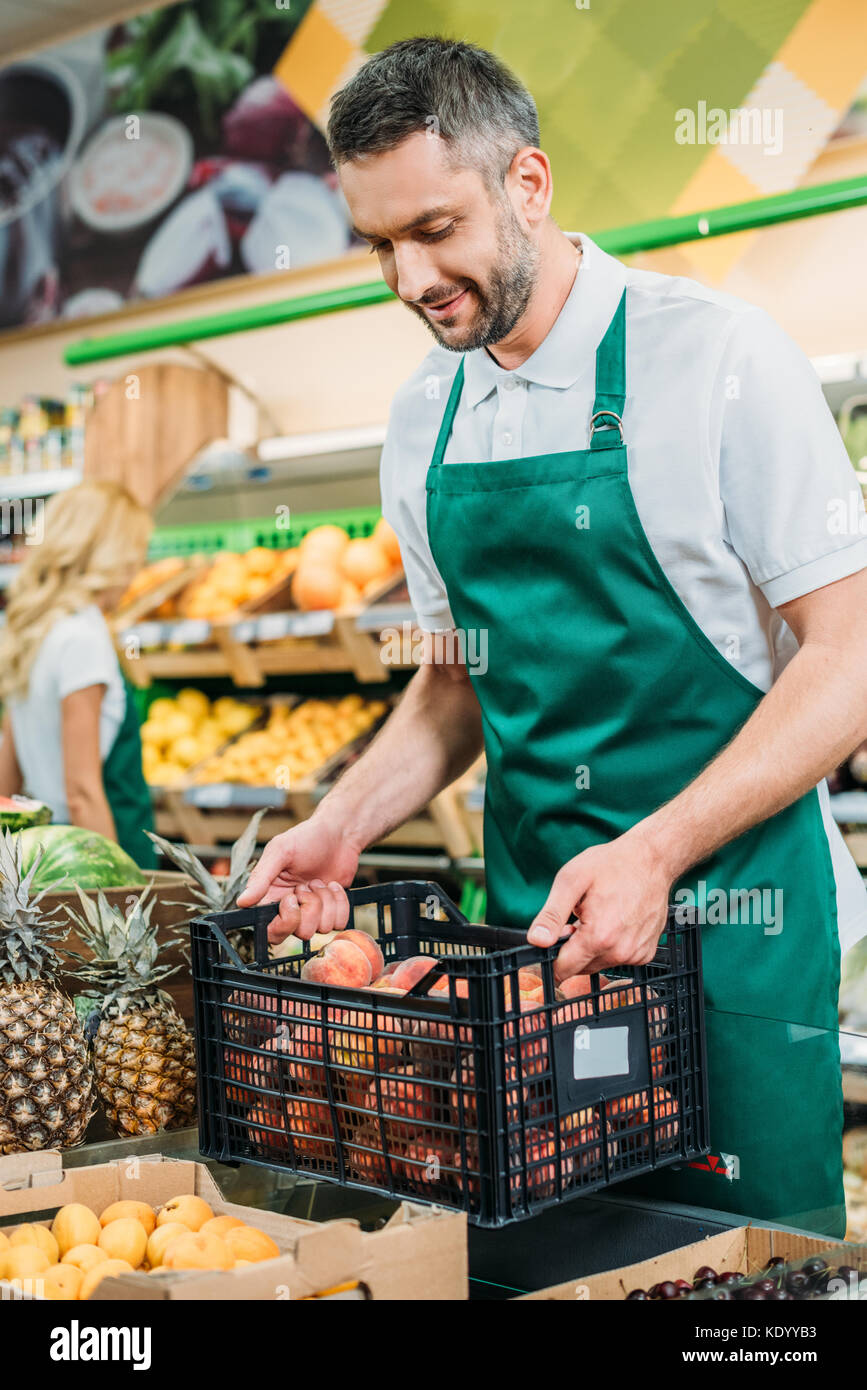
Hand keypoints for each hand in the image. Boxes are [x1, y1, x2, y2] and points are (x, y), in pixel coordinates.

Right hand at [236, 814, 358, 942]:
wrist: (339, 833)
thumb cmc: (306, 838)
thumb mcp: (280, 851)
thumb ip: (260, 877)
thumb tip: (242, 902)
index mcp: (271, 896)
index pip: (270, 929)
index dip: (284, 922)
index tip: (292, 899)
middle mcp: (291, 908)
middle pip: (298, 933)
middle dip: (309, 910)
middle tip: (307, 885)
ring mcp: (313, 911)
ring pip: (321, 928)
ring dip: (326, 901)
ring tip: (319, 881)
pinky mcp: (333, 910)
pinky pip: (339, 922)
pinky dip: (340, 902)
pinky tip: (333, 885)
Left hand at [526, 829, 672, 978]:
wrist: (651, 860)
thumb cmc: (612, 865)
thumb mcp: (571, 881)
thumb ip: (552, 915)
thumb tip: (537, 941)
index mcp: (599, 937)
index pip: (563, 969)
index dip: (552, 955)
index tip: (555, 938)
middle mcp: (620, 951)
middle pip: (581, 968)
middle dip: (573, 949)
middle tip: (578, 918)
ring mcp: (636, 954)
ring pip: (599, 964)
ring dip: (592, 947)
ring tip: (597, 916)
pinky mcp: (646, 953)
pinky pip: (618, 959)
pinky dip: (611, 946)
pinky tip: (614, 922)